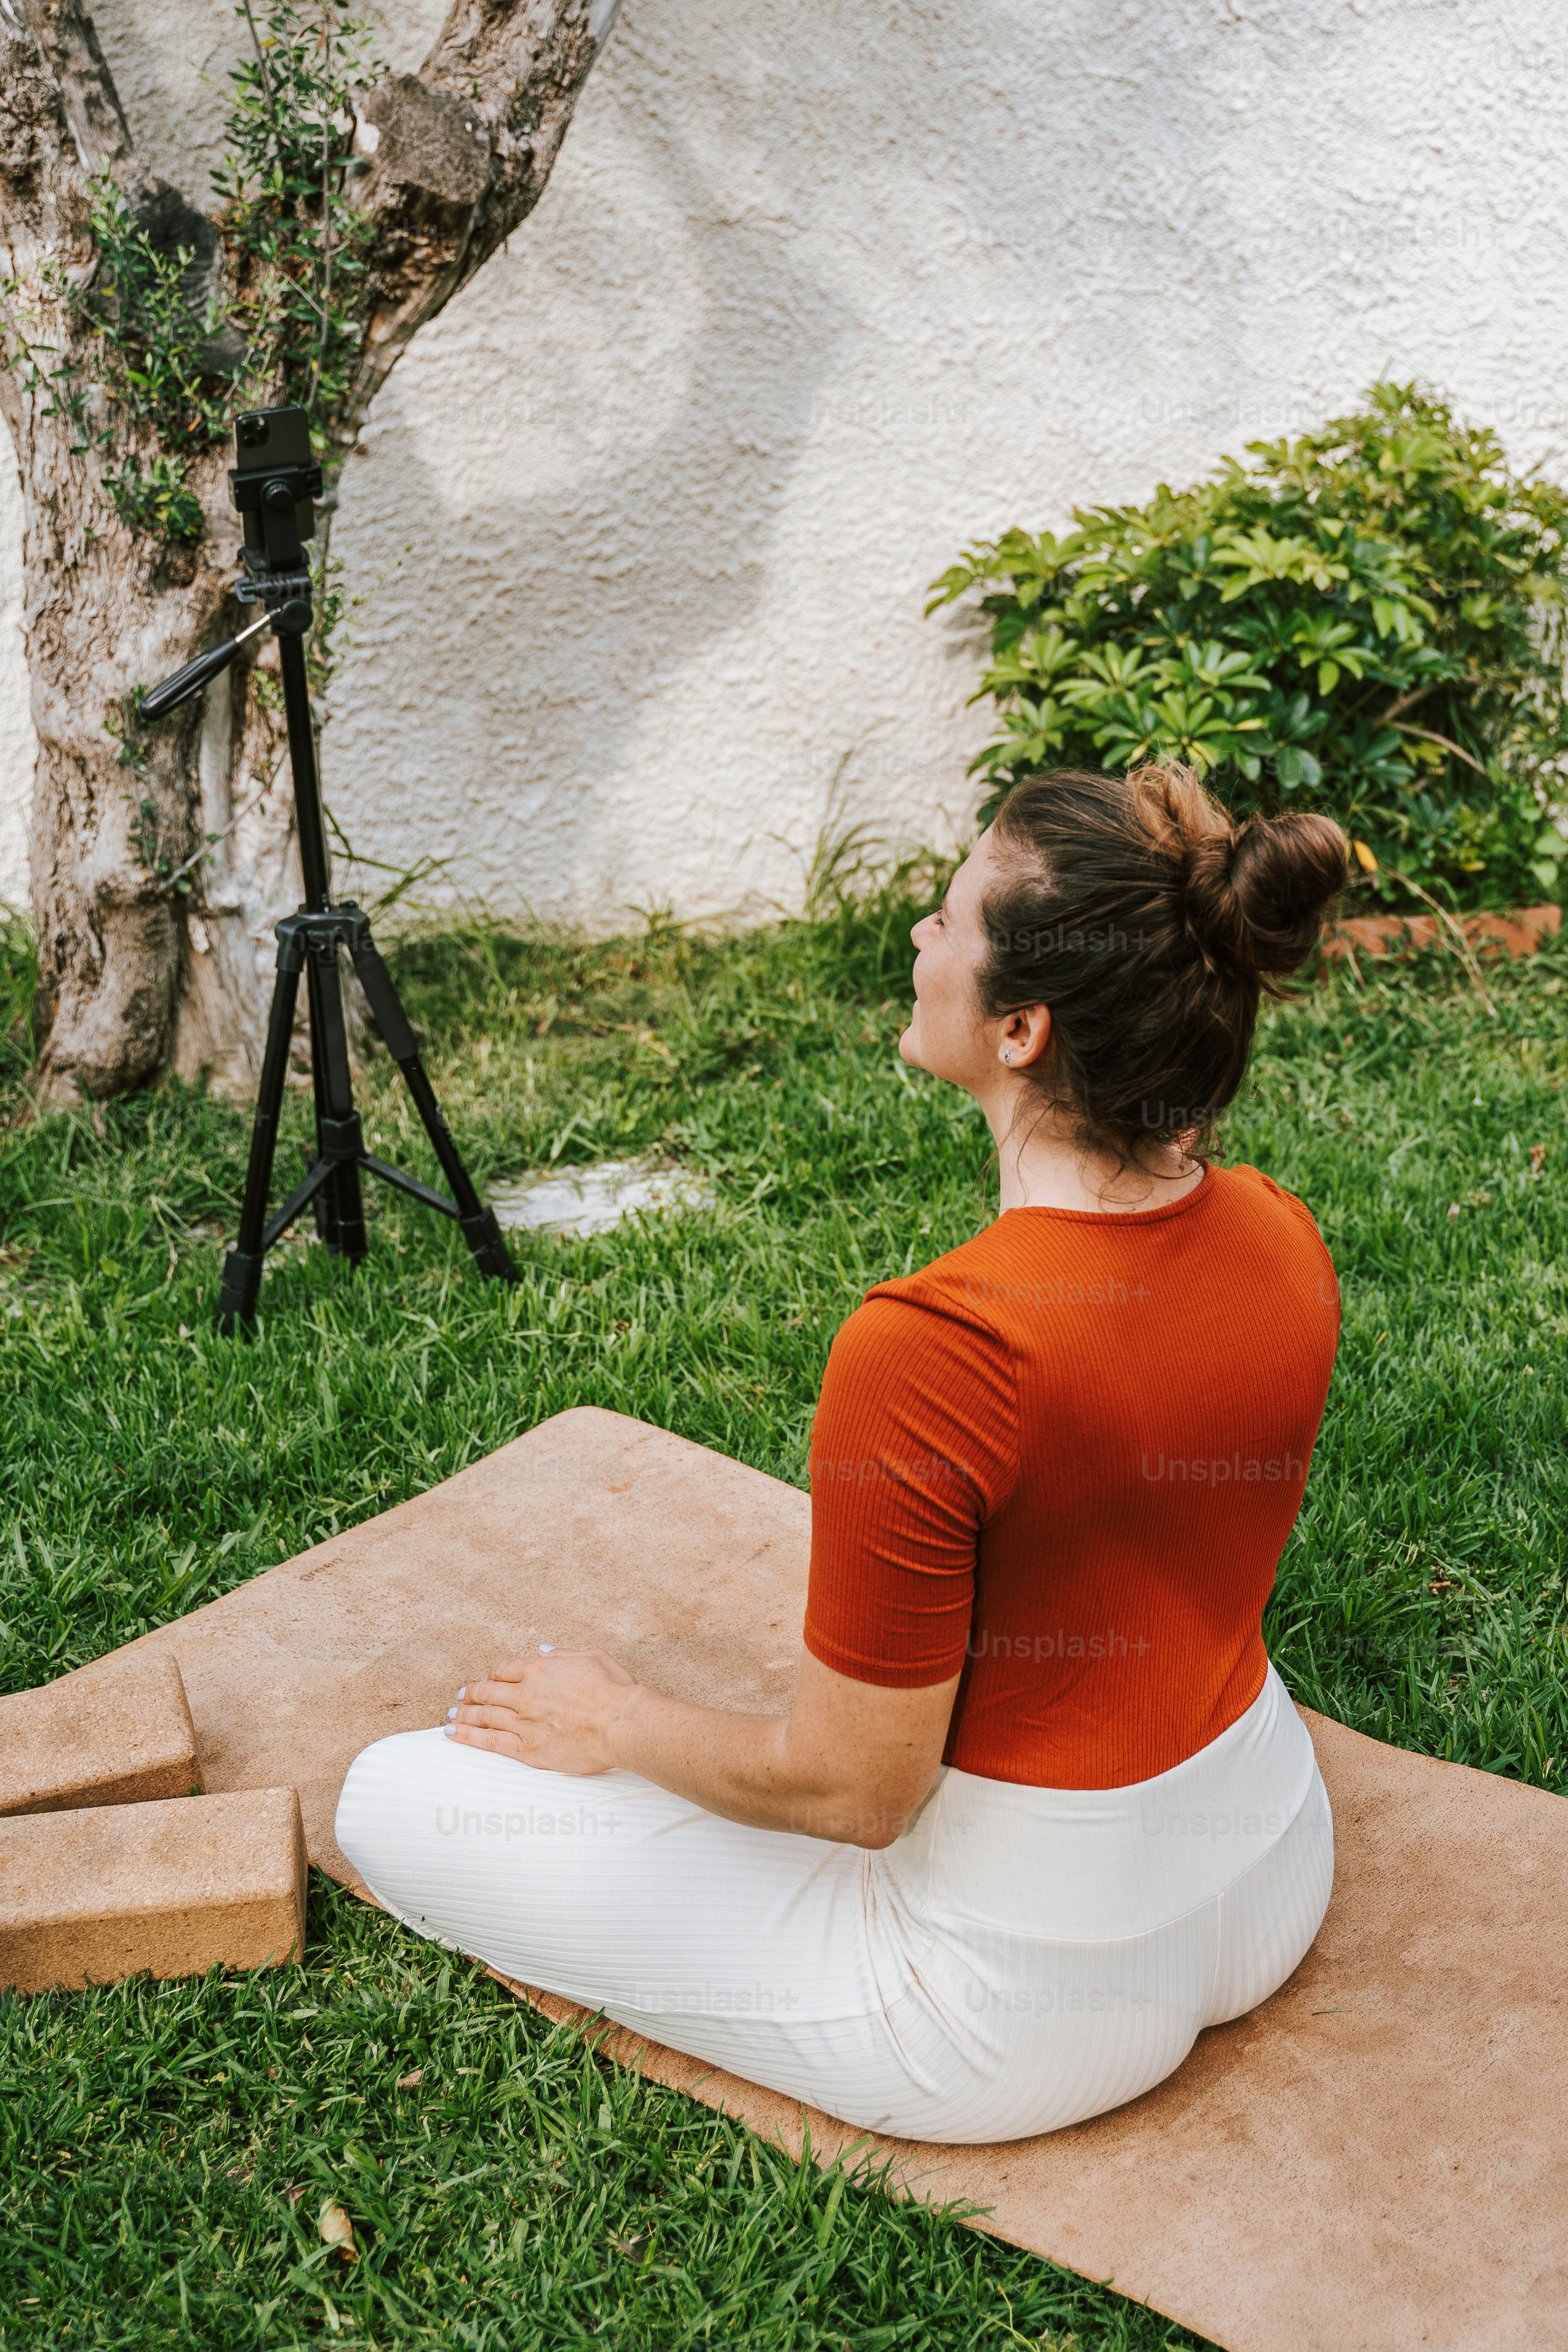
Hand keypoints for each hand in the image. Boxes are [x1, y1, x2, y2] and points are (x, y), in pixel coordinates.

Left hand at [446, 1645, 639, 1775]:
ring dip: (464, 1714)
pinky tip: (453, 1733)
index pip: (504, 1669)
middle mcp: (526, 1694)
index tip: (487, 1679)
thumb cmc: (614, 1691)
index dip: (493, 1674)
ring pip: (484, 1716)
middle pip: (487, 1692)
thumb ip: (563, 1654)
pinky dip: (468, 1737)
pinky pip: (489, 1742)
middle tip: (460, 1697)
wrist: (621, 1724)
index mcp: (540, 1670)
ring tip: (451, 1715)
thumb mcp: (592, 1657)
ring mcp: (523, 1722)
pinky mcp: (526, 1749)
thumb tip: (543, 1651)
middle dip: (471, 1694)